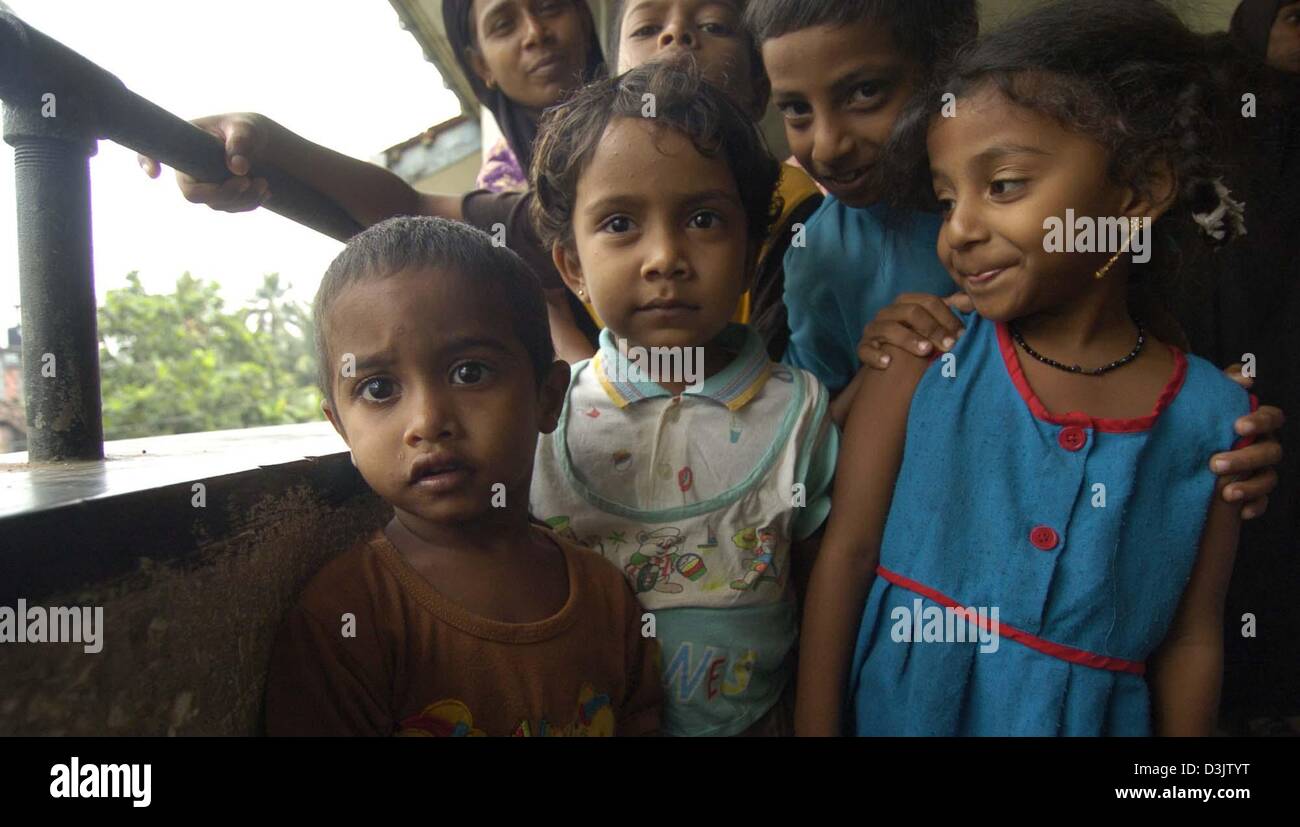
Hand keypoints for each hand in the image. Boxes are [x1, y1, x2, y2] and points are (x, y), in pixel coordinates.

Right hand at [138, 113, 271, 211]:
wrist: (258, 142)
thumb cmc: (245, 129)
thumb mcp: (244, 128)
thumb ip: (240, 142)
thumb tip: (237, 168)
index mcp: (185, 144)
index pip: (154, 151)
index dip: (147, 160)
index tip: (155, 172)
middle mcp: (188, 168)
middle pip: (193, 194)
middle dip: (222, 193)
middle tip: (247, 182)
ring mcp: (203, 185)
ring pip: (216, 204)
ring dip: (242, 199)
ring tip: (263, 183)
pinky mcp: (219, 197)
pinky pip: (231, 208)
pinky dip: (250, 203)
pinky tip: (266, 191)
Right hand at [857, 292, 973, 368]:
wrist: (889, 364)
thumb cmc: (916, 343)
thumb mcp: (933, 328)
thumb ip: (950, 315)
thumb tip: (970, 302)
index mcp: (907, 303)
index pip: (929, 302)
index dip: (947, 317)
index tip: (962, 336)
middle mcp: (888, 313)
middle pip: (910, 312)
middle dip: (932, 328)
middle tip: (949, 346)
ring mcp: (874, 329)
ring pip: (888, 328)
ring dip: (908, 339)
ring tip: (925, 351)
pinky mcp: (862, 347)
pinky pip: (865, 349)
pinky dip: (875, 355)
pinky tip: (887, 363)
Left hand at [1211, 362, 1283, 519]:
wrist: (1184, 450)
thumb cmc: (1201, 419)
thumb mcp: (1209, 398)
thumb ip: (1226, 384)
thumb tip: (1246, 378)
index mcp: (1257, 423)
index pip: (1272, 418)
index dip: (1260, 421)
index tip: (1238, 426)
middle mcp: (1264, 445)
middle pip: (1271, 452)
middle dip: (1245, 458)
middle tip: (1215, 464)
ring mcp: (1261, 470)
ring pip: (1269, 479)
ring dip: (1250, 486)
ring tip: (1225, 493)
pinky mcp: (1253, 493)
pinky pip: (1262, 503)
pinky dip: (1253, 507)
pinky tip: (1239, 512)